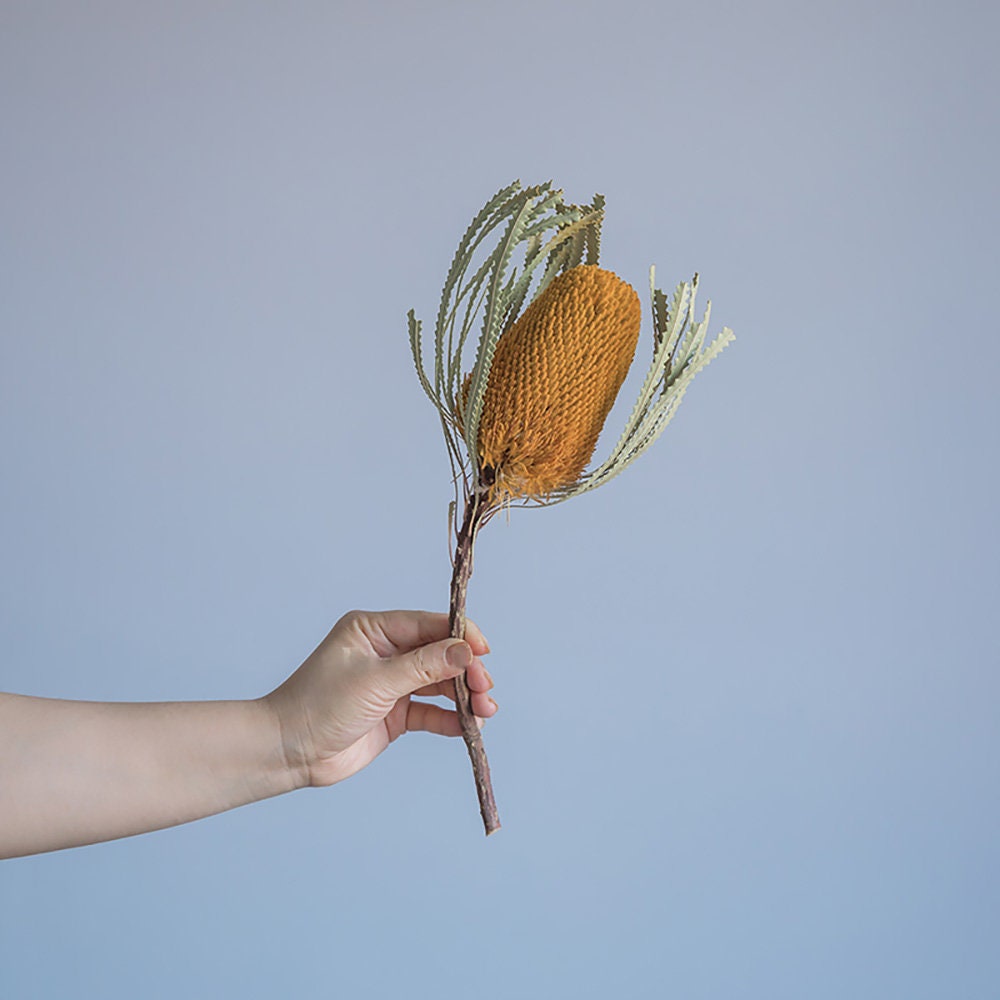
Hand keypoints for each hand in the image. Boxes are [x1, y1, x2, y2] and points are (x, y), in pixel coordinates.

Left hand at [264, 610, 496, 788]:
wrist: (290, 752)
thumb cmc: (320, 705)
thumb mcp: (376, 681)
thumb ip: (424, 666)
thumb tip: (465, 651)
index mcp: (374, 630)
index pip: (428, 624)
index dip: (460, 634)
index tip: (484, 651)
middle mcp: (386, 652)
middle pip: (440, 654)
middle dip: (466, 670)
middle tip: (484, 689)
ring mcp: (391, 684)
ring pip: (440, 683)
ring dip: (464, 696)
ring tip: (485, 711)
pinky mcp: (395, 714)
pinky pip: (432, 712)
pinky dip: (452, 719)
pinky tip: (468, 727)